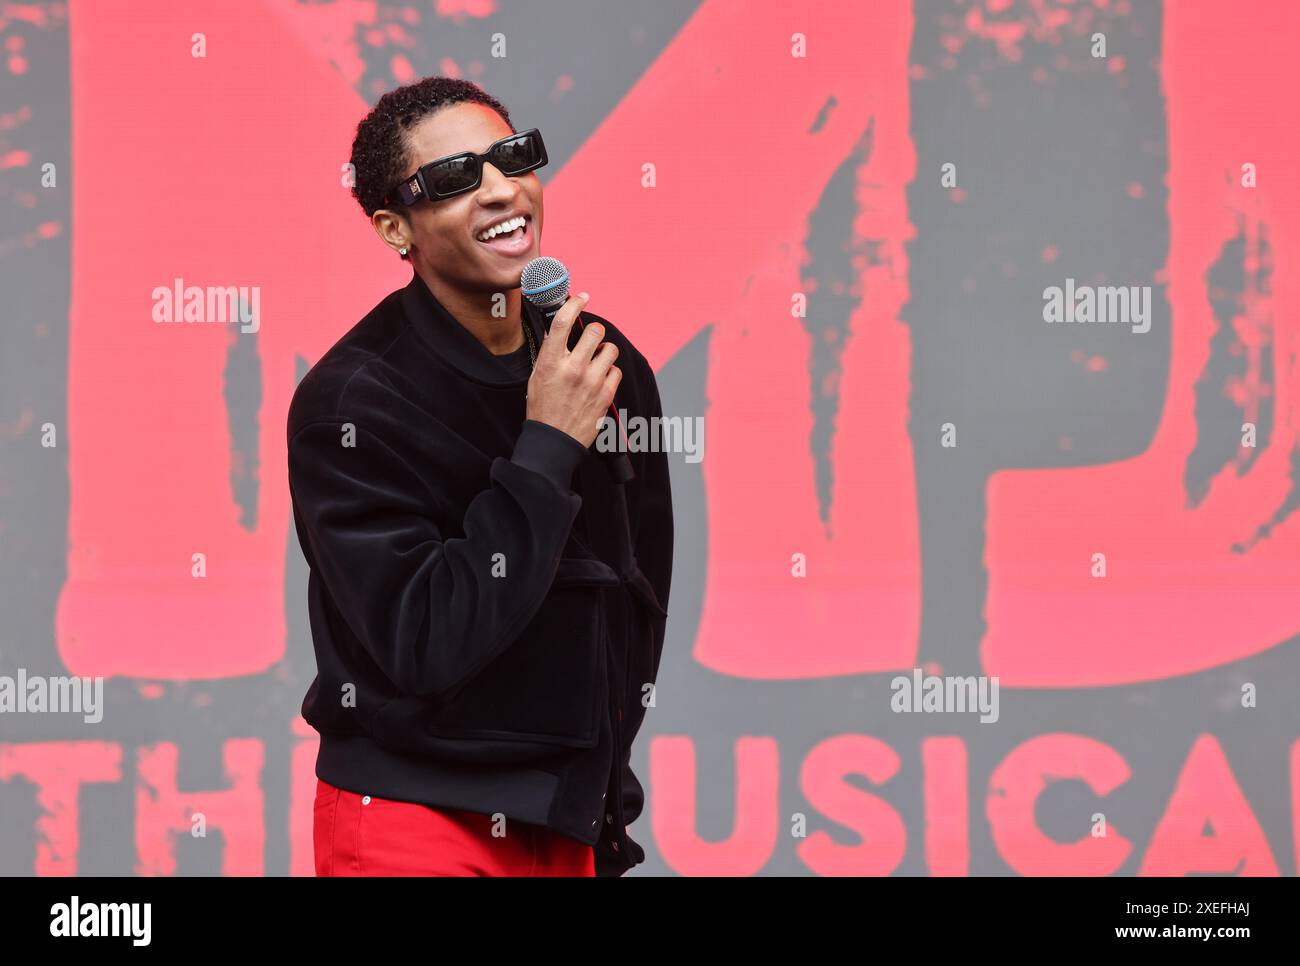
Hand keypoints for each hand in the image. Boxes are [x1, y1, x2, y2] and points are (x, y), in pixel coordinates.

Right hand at [525, 292, 620, 448]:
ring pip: (610, 349)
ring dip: (604, 352)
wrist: (554, 442)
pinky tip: (601, 379)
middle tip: (590, 339)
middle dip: (594, 332)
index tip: (582, 297)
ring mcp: (592, 382)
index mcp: (551, 362)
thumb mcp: (536, 378)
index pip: (563, 321)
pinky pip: (617, 370)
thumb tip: (557, 333)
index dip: (574, 303)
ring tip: (596, 361)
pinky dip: (610, 372)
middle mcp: (573, 369)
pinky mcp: (606, 395)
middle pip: (594, 330)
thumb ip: (549, 354)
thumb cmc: (542, 410)